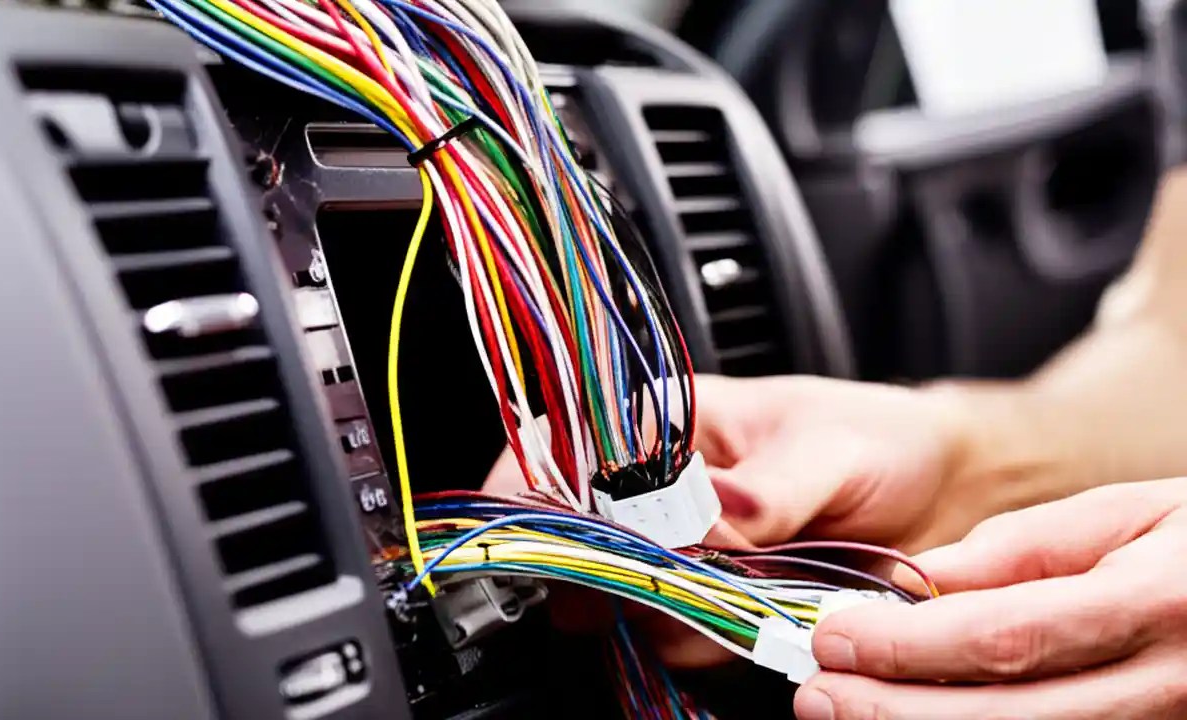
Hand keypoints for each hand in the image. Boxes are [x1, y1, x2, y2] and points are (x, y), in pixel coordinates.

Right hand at [482, 374, 1023, 666]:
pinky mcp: (711, 601)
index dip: (530, 485)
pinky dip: (709, 639)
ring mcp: (685, 550)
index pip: (570, 444)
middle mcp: (663, 489)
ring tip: (759, 584)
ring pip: (627, 597)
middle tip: (672, 578)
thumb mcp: (830, 451)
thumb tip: (707, 515)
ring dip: (677, 609)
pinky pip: (676, 635)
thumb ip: (766, 489)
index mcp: (671, 422)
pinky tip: (760, 614)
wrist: (944, 496)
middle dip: (612, 568)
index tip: (524, 528)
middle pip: (583, 535)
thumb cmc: (881, 442)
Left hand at [796, 479, 1186, 719]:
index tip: (836, 635)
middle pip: (1007, 716)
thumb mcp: (1129, 512)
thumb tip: (920, 580)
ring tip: (845, 714)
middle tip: (819, 693)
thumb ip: (1023, 547)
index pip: (1009, 636)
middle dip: (896, 709)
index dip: (910, 645)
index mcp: (1155, 601)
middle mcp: (1167, 683)